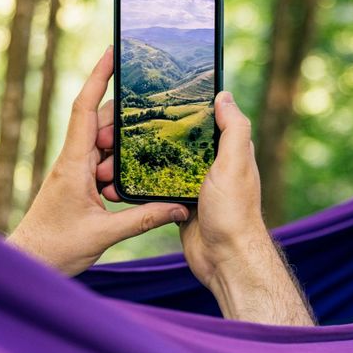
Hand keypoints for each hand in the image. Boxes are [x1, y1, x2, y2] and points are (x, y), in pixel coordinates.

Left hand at [7, 46, 188, 275]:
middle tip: (151, 115)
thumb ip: (143, 219)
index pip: (85, 108)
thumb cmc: (55, 247)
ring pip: (104, 146)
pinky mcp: (79, 185)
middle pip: (101, 123)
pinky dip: (118, 168)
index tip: (111, 52)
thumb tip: (178, 209)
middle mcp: (72, 161)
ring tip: (138, 159)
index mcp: (73, 163)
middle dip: (124, 119)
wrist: (30, 263)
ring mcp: (74, 173)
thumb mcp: (104, 234)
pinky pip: (102, 165)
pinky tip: (130, 181)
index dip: (98, 77)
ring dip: (122, 150)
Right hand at [94, 88, 313, 324]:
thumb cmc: (234, 211)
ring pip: (167, 162)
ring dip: (145, 157)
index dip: (188, 106)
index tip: (160, 93)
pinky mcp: (181, 205)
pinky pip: (159, 187)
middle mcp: (213, 166)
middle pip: (181, 140)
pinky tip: (123, 176)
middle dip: (157, 130)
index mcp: (229, 151)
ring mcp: (196, 186)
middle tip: (125, 121)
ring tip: (117, 147)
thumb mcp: (235, 163)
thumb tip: (224, 95)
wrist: (224, 258)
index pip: (208, 119)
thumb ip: (233, 129)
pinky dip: (143, 182)